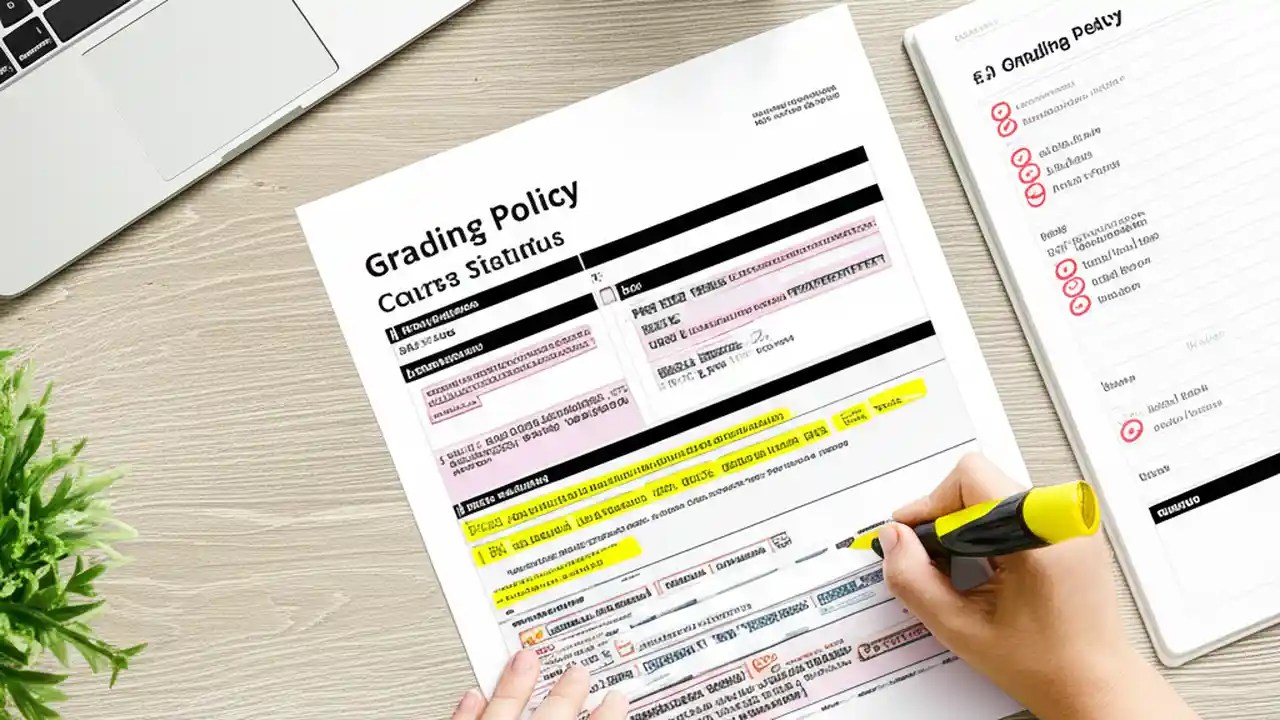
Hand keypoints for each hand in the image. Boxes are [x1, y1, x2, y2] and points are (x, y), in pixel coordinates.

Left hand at [452, 649, 627, 719]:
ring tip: (525, 659)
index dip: (607, 714)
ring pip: (500, 713)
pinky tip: (472, 694)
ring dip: (514, 686)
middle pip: (551, 718)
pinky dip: (467, 711)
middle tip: (579, 670)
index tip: (617, 698)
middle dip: (566, 693)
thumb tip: (607, 713)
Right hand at [879, 453, 1197, 719]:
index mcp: (1041, 533)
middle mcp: (1064, 517)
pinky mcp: (1073, 530)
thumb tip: (894, 540)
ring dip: (969, 527)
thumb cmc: (1046, 664)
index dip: (931, 504)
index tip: (914, 535)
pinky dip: (990, 533)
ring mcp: (1073, 522)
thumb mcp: (960, 627)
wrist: (1095, 684)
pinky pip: (1018, 510)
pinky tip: (988, 570)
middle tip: (937, 562)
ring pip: (997, 494)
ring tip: (966, 571)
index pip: (970, 478)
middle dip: (948, 519)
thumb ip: (914, 581)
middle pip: (982, 483)